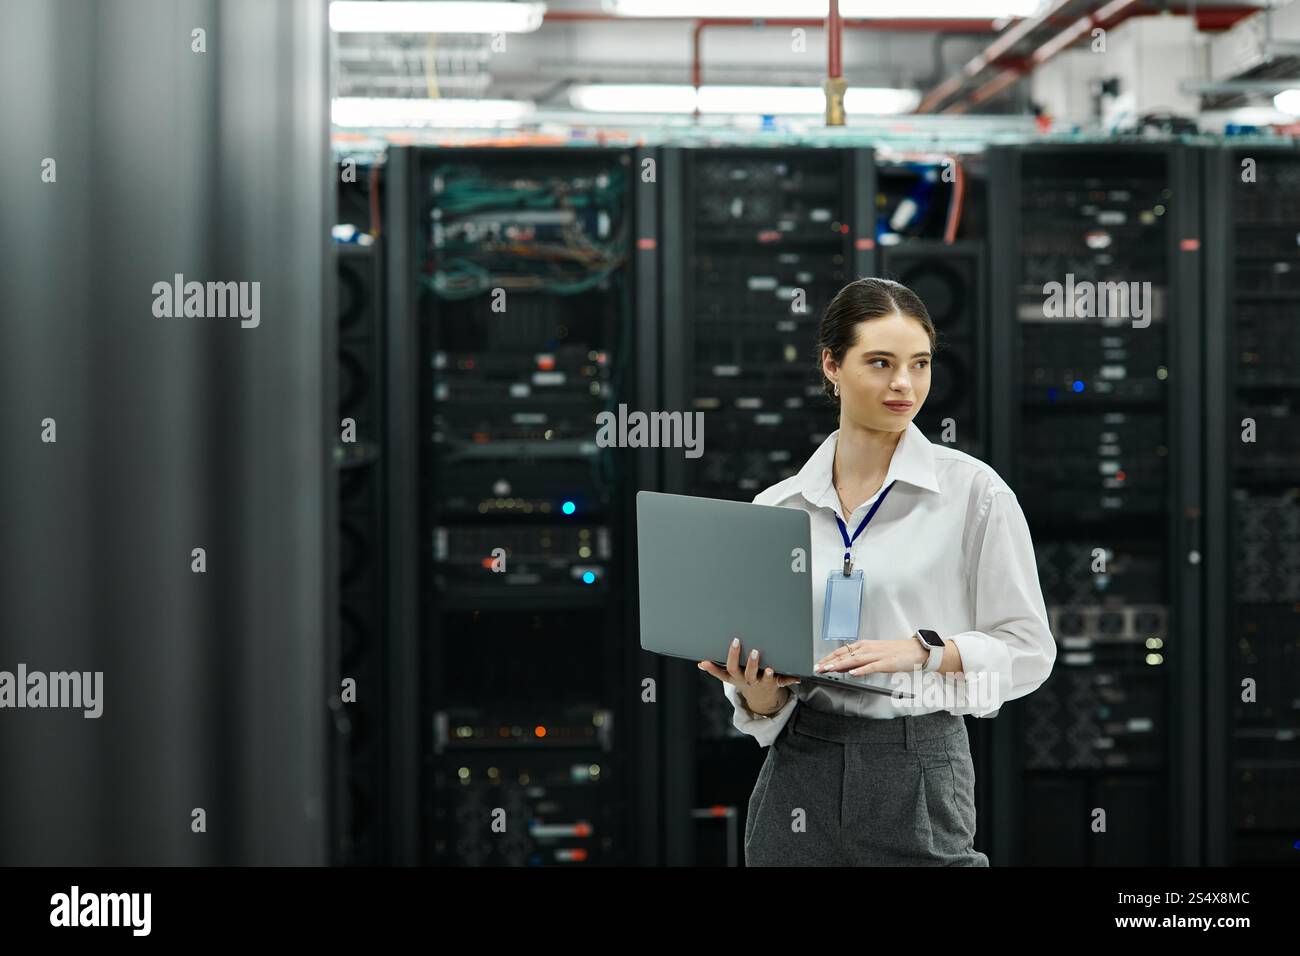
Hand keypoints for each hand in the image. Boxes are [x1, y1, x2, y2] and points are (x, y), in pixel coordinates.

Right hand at [698, 638, 799, 714]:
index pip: (729, 669)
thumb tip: (700, 664)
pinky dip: (791, 680)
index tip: (728, 646)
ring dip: (768, 675)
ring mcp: (762, 683)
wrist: (760, 699)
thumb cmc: (744, 681)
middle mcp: (749, 680)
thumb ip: (716, 670)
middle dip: (750, 663)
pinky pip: (784, 682)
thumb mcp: (730, 677)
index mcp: (737, 677)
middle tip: (753, 650)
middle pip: (748, 673)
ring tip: (770, 669)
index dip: (727, 659)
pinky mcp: (775, 684)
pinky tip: (798, 678)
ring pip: (765, 679)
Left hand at [813, 638, 927, 676]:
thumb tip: (842, 667)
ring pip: (855, 659)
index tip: (818, 664)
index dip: (828, 657)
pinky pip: (871, 667)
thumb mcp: (873, 653)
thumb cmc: (895, 652)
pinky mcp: (886, 663)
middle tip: (818, 668)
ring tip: (830, 669)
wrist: (915, 650)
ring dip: (841, 664)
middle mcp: (868, 648)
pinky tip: (852, 673)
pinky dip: (861, 670)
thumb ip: (858, 660)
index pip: (842, 651)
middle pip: (845, 655)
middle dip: (830, 662)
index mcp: (864, 645)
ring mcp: (877, 655)